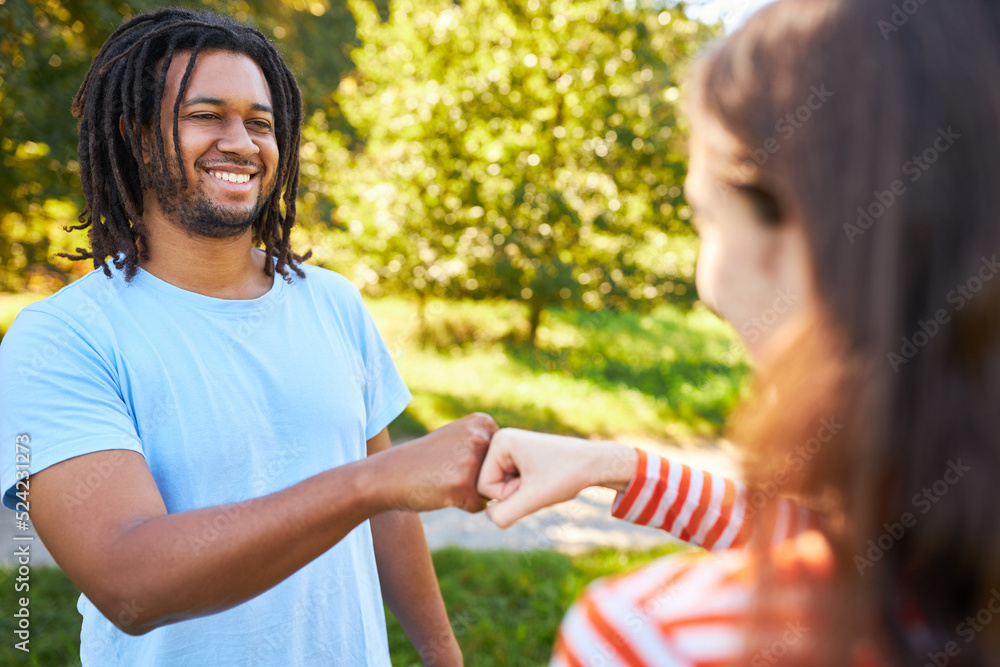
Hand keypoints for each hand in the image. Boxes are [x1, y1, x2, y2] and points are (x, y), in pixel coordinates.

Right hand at [378, 412, 497, 512]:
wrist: (389, 475)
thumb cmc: (426, 460)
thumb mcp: (459, 437)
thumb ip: (487, 443)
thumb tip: (520, 469)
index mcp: (482, 421)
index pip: (505, 456)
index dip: (481, 465)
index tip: (456, 458)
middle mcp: (481, 436)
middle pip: (501, 474)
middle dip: (478, 480)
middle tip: (448, 471)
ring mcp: (472, 460)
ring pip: (490, 491)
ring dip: (471, 492)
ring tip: (445, 480)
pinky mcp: (464, 485)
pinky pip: (477, 506)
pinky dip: (462, 505)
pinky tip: (442, 492)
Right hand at [475, 428, 638, 527]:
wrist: (595, 463)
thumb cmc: (567, 476)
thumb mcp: (534, 498)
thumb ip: (506, 513)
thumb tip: (489, 517)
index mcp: (500, 441)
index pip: (484, 486)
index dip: (508, 495)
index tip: (534, 483)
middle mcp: (501, 440)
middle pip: (490, 485)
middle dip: (515, 493)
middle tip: (540, 482)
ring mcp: (511, 446)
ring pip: (501, 486)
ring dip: (522, 492)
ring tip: (543, 480)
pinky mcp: (519, 454)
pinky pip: (511, 482)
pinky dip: (527, 488)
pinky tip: (543, 479)